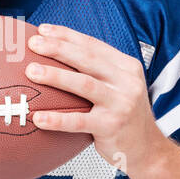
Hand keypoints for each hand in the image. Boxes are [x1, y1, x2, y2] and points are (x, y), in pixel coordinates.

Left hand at [25, 23, 167, 175]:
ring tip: (31, 71)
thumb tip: (57, 55)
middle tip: (33, 43)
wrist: (148, 148)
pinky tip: (38, 118)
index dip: (67, 35)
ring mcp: (121, 104)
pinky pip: (80, 122)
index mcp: (126, 67)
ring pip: (84, 84)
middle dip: (58, 48)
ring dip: (56, 76)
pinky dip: (57, 119)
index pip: (93, 45)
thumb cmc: (124, 115)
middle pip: (88, 59)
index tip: (42, 29)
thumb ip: (97, 72)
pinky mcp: (112, 127)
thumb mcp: (119, 87)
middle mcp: (126, 82)